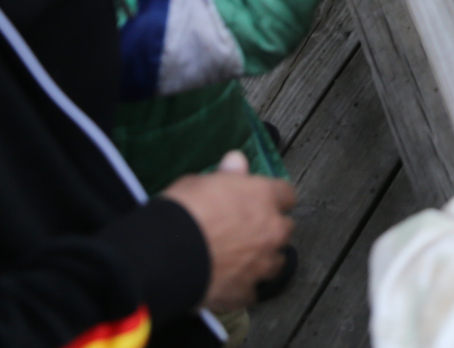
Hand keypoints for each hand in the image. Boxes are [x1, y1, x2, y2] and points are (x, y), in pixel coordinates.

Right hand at [163, 152, 296, 312]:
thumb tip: (236, 161)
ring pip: (276, 261)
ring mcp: (261, 263)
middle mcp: (271, 230)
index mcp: (264, 196)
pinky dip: (243, 286)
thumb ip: (226, 175)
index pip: (286, 193)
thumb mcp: (200, 182)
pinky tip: (228, 282)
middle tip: (249, 229)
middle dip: (271, 228)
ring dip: (264, 258)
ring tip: (244, 258)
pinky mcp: (246, 291)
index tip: (262, 200)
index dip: (273, 197)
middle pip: (285, 228)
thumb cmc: (183, 211)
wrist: (167, 256)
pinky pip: (251, 289)